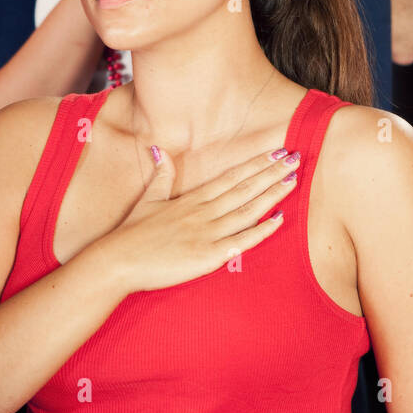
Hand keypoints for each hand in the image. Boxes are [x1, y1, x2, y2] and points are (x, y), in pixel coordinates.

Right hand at [93, 146, 299, 292]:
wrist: (116, 262)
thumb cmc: (131, 233)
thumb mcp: (148, 199)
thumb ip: (160, 175)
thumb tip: (159, 150)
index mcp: (192, 200)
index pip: (231, 177)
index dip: (256, 164)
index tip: (276, 152)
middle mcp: (204, 212)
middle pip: (245, 188)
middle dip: (272, 173)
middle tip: (297, 158)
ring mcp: (207, 233)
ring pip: (248, 210)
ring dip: (272, 195)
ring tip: (293, 180)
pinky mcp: (208, 256)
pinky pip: (242, 241)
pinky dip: (262, 230)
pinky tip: (280, 219)